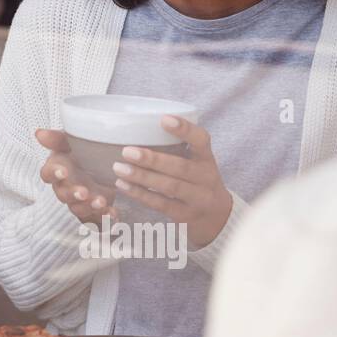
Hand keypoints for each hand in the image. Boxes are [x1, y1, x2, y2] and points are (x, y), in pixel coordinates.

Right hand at [35, 128, 118, 226]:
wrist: (103, 165)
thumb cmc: (81, 153)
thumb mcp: (71, 142)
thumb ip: (57, 139)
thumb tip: (38, 133)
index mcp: (58, 170)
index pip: (48, 174)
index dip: (54, 174)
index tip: (64, 171)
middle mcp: (65, 187)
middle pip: (63, 195)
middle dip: (73, 194)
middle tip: (84, 192)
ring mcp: (78, 201)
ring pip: (78, 208)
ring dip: (89, 207)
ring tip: (101, 202)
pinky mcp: (92, 211)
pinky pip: (95, 218)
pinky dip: (104, 217)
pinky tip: (113, 213)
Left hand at [109, 115, 232, 248]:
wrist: (218, 217)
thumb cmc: (197, 181)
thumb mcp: (197, 163)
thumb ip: (177, 147)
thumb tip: (137, 128)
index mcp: (207, 159)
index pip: (201, 140)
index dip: (185, 129)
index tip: (164, 119)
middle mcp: (206, 178)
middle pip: (180, 168)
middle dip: (152, 160)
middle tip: (127, 151)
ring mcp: (198, 199)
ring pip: (169, 187)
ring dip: (141, 177)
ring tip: (119, 168)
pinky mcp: (185, 215)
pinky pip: (161, 204)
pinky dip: (140, 194)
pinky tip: (122, 185)